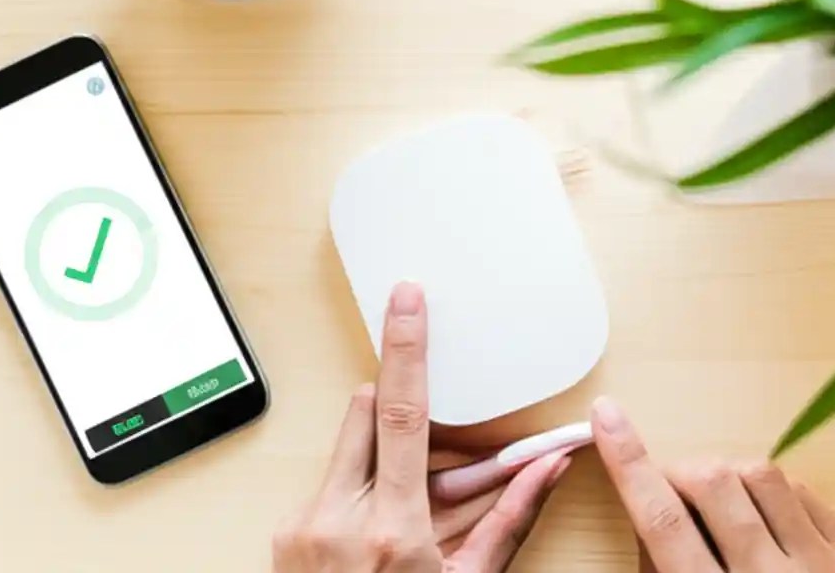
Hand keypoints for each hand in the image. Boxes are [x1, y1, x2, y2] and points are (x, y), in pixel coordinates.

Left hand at [273, 283, 571, 571]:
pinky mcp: (284, 532)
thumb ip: (510, 520)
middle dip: (399, 408)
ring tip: (401, 508)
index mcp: (390, 531)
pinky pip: (327, 482)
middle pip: (367, 412)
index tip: (406, 301)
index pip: (401, 413)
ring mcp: (302, 525)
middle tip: (426, 446)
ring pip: (346, 445)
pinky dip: (356, 490)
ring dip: (378, 455)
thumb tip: (550, 466)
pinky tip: (372, 533)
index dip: (406, 348)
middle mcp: (336, 519)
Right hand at [591, 397, 834, 572]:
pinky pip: (803, 490)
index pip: (662, 520)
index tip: (607, 417)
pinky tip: (769, 528)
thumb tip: (652, 498)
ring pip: (760, 473)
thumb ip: (662, 565)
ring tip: (727, 514)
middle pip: (712, 482)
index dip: (628, 461)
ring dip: (731, 481)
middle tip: (674, 486)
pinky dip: (776, 497)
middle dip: (682, 472)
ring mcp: (828, 568)